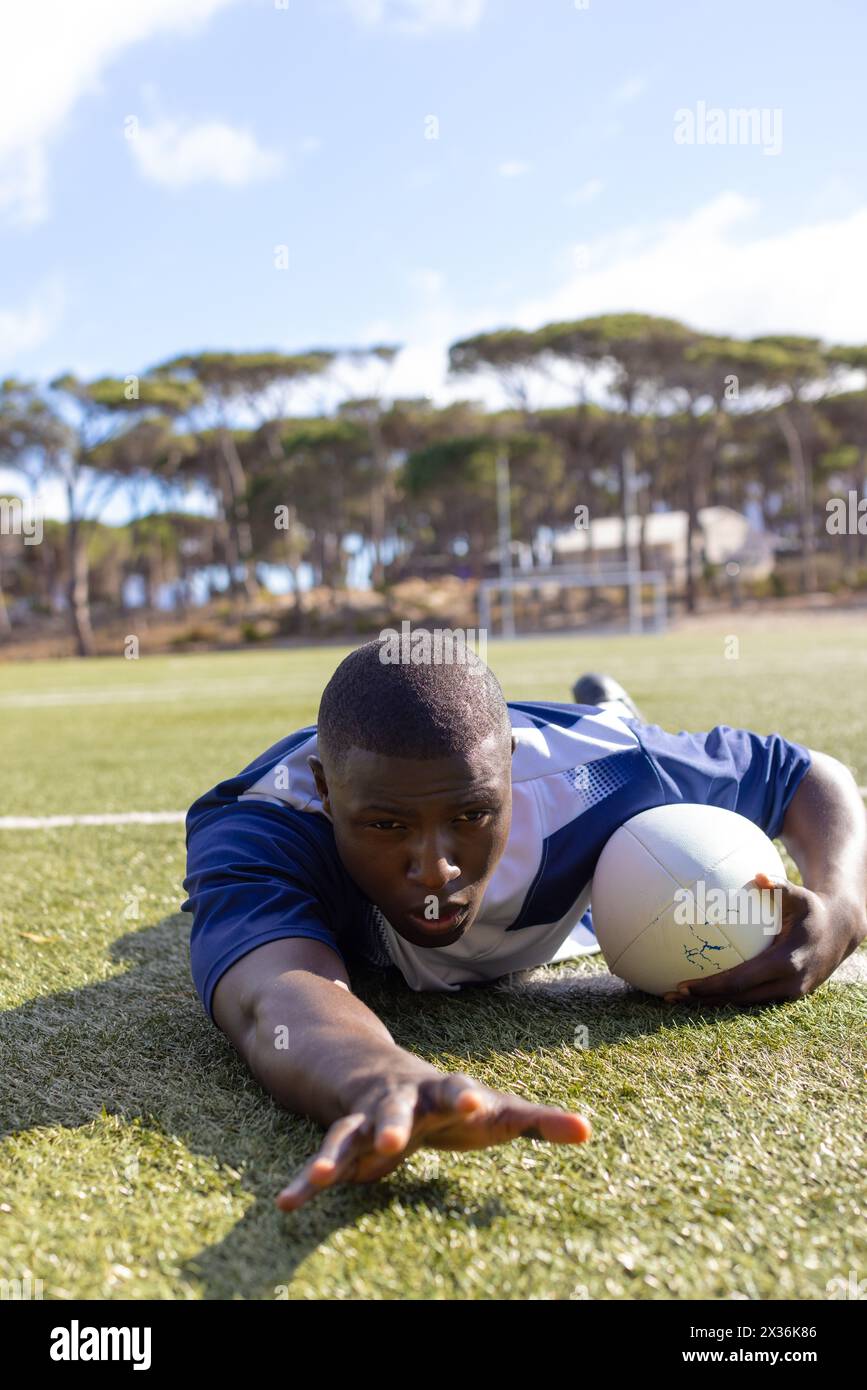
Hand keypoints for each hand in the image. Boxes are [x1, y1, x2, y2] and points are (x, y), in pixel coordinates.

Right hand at [275, 1069, 591, 1211]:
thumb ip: (536, 1121)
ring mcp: (368, 1116)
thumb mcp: (490, 1110)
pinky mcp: (344, 1137)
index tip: (481, 1105)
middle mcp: (403, 1099)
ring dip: (337, 1153)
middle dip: (396, 1120)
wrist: (374, 1069)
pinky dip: (306, 1181)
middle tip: (396, 1138)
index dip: (470, 1098)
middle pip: (401, 1105)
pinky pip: (324, 1159)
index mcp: (444, 1092)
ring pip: (350, 1131)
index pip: (461, 1091)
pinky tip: (288, 1204)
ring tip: (320, 1178)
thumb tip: (590, 1131)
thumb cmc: (448, 1101)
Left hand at [664, 870, 866, 1006]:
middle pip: (737, 999)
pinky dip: (728, 997)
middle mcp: (787, 985)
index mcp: (785, 963)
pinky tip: (703, 990)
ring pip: (743, 1004)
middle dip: (703, 1001)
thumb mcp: (801, 896)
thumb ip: (779, 886)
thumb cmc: (814, 909)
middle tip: (669, 995)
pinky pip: (752, 998)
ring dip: (712, 1003)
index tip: (684, 985)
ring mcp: (788, 993)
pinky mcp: (787, 994)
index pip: (741, 981)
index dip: (712, 987)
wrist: (842, 933)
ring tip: (677, 998)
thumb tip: (758, 875)